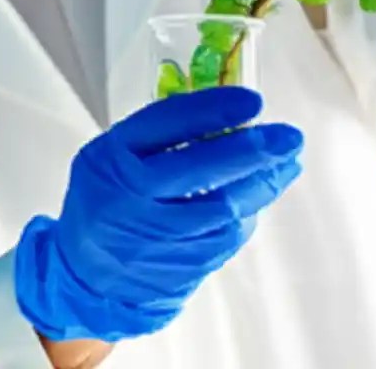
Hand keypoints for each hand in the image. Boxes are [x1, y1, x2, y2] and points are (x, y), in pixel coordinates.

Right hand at [14, 86, 303, 341]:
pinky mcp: (179, 266)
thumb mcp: (112, 156)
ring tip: (287, 162)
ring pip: (224, 209)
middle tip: (289, 136)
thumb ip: (158, 135)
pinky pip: (226, 237)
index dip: (214, 110)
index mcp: (114, 159)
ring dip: (264, 183)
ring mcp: (157, 237)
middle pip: (202, 170)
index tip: (253, 100)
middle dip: (253, 151)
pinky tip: (261, 195)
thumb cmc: (106, 201)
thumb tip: (226, 111)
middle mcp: (133, 198)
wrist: (86, 275)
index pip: (167, 124)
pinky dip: (249, 214)